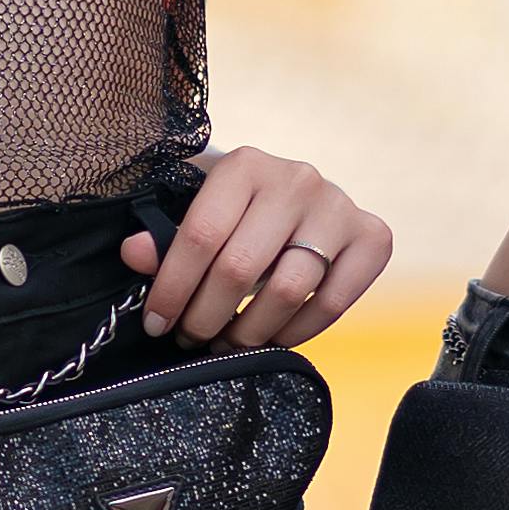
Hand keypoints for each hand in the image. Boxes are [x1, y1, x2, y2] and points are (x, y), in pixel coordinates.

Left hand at [124, 148, 394, 347]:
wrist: (297, 198)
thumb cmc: (238, 209)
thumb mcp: (196, 209)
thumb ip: (164, 234)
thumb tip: (135, 255)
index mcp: (245, 165)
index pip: (200, 236)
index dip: (173, 288)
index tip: (157, 324)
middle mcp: (297, 179)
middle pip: (240, 268)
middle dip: (206, 316)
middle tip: (191, 339)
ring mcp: (339, 207)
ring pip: (288, 290)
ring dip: (250, 331)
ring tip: (227, 344)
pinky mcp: (373, 237)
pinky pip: (334, 302)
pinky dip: (297, 332)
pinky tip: (271, 340)